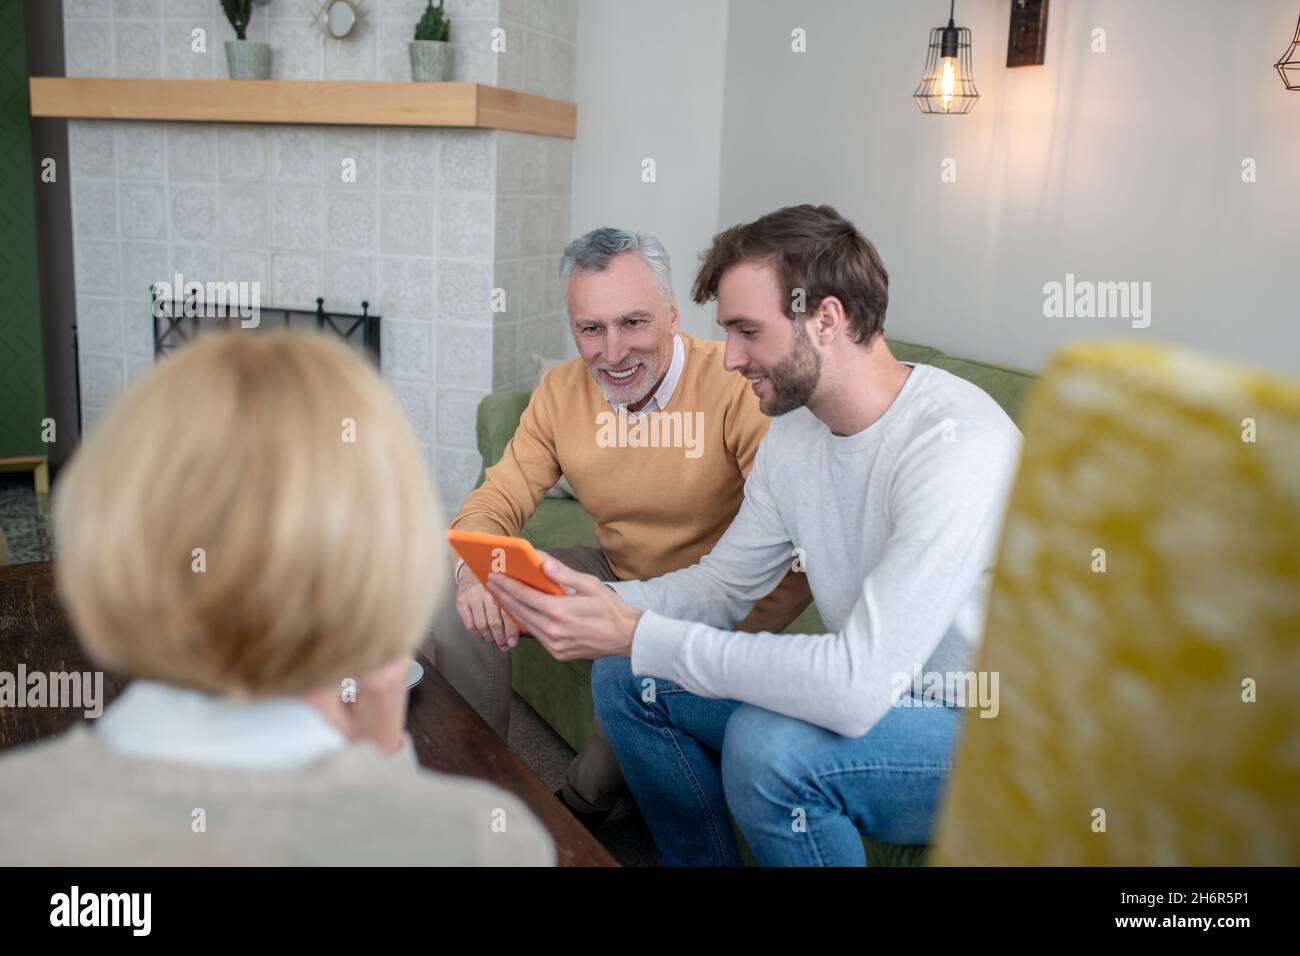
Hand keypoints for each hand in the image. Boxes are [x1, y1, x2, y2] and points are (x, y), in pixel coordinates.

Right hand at [455, 565, 520, 651]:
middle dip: (501, 638)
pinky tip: (484, 635)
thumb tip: (526, 625)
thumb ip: (517, 599)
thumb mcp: (510, 582)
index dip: (511, 632)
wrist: (476, 562)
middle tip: (505, 646)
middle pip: (494, 622)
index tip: (513, 642)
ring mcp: (472, 596)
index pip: (508, 614)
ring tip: (496, 641)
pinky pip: (470, 623)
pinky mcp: (461, 600)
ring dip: (490, 637)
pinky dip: (478, 633)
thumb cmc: (499, 576)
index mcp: (502, 587)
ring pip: (482, 625)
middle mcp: (486, 591)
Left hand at [487, 554, 641, 660]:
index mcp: (559, 611)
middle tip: (491, 583)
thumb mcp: (590, 585)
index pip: (525, 595)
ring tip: (501, 595)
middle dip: (503, 595)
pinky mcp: (557, 653)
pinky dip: (525, 622)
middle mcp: (553, 630)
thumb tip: (543, 562)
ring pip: (525, 624)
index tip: (495, 576)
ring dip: (511, 609)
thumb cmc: (610, 608)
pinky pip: (535, 635)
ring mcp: (554, 645)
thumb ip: (564, 574)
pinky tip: (520, 612)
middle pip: (520, 610)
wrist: (625, 637)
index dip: (507, 585)